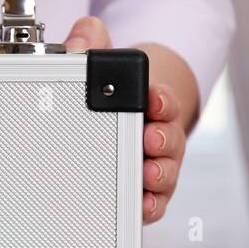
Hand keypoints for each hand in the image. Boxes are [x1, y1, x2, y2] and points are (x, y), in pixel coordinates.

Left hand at [65, 18, 191, 223]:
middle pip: (169, 139)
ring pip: (164, 172)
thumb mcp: (100, 62)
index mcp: (151, 104)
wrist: (117, 121)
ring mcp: (154, 166)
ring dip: (158, 173)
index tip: (153, 97)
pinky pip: (153, 201)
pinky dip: (150, 205)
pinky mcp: (145, 192)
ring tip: (148, 174)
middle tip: (150, 139)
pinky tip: (143, 206)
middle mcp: (159, 136)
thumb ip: (89, 42)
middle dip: (161, 139)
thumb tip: (79, 41)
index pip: (162, 100)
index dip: (161, 99)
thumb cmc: (110, 95)